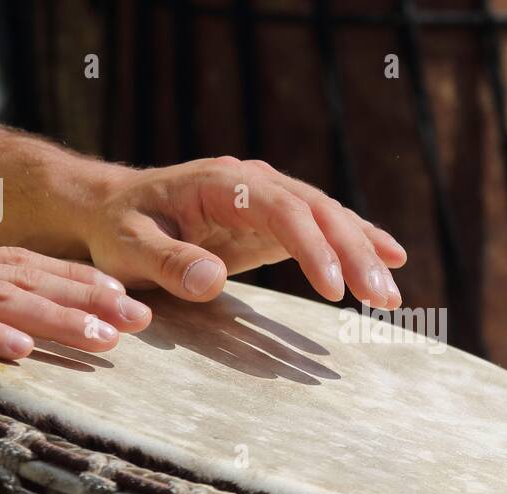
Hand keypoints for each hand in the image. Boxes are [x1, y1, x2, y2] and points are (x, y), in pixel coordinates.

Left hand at [79, 157, 407, 307]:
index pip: (282, 210)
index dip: (313, 248)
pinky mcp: (273, 221)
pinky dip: (358, 243)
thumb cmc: (119, 229)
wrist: (113, 211)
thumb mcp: (129, 246)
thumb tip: (211, 280)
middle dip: (355, 253)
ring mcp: (268, 199)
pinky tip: (393, 260)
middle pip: (319, 211)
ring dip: (364, 253)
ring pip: (330, 218)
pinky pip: (323, 229)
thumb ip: (168, 261)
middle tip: (382, 299)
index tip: (334, 290)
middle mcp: (255, 182)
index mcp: (224, 182)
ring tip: (392, 297)